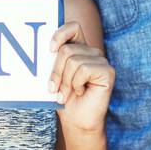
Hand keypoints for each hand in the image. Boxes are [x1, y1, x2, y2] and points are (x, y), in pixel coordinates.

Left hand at [47, 21, 113, 136]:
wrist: (77, 122)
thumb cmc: (64, 99)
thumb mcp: (54, 76)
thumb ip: (53, 60)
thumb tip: (43, 48)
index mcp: (79, 49)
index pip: (72, 27)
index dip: (60, 34)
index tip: (50, 50)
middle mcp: (91, 52)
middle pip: (67, 50)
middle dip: (56, 71)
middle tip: (53, 88)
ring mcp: (101, 61)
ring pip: (73, 61)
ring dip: (65, 82)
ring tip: (66, 94)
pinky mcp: (107, 71)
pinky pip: (84, 70)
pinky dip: (76, 84)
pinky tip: (81, 92)